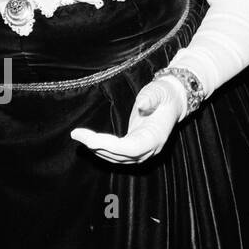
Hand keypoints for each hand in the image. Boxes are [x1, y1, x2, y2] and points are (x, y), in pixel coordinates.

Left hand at [71, 77, 187, 163]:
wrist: (172, 101)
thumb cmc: (163, 94)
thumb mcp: (159, 91)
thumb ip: (151, 97)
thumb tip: (141, 104)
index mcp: (156, 136)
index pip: (133, 148)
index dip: (112, 146)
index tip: (92, 140)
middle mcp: (151, 148)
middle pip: (122, 155)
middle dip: (98, 146)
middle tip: (77, 134)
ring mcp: (144, 151)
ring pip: (118, 158)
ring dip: (97, 149)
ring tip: (79, 136)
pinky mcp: (136, 148)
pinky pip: (118, 155)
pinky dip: (102, 150)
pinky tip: (88, 141)